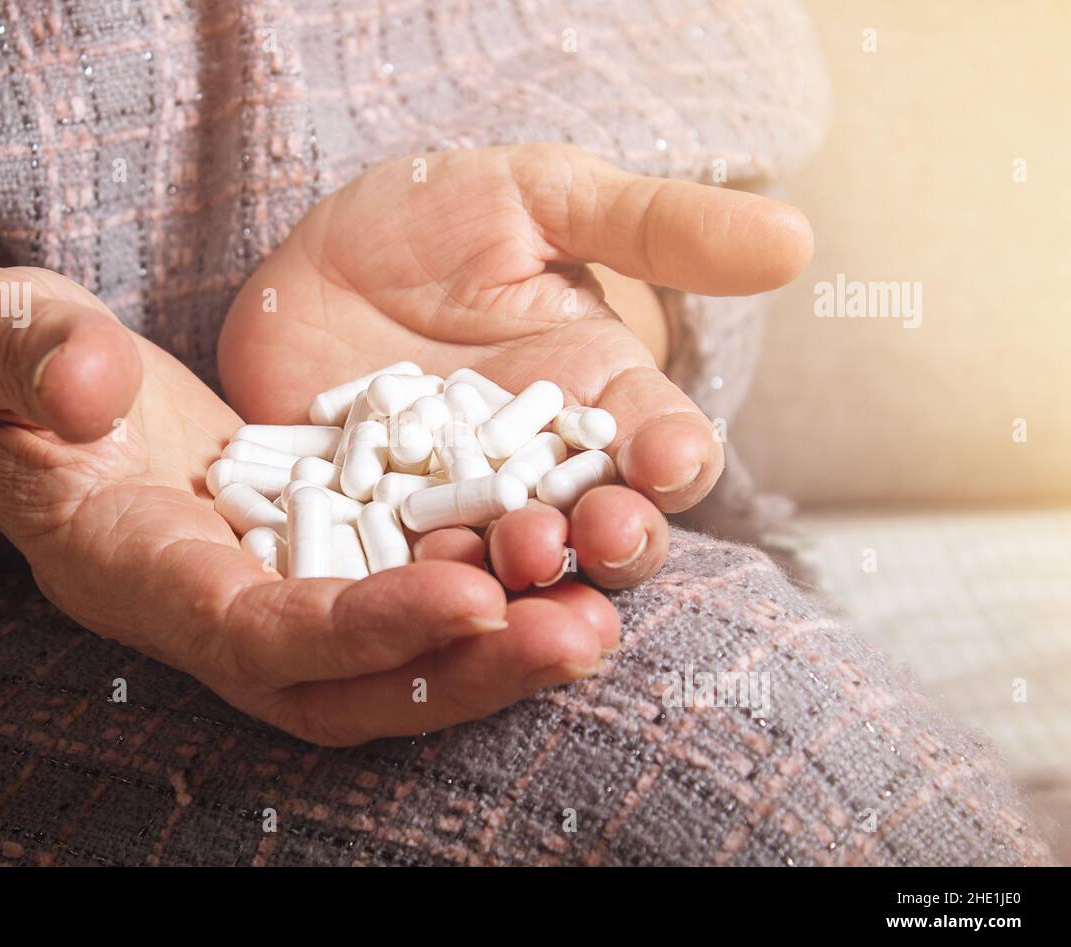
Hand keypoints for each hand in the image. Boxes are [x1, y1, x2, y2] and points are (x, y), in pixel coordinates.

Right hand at [0, 267, 605, 745]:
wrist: (35, 404)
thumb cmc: (0, 373)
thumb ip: (30, 357)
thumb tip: (93, 383)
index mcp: (133, 570)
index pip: (251, 631)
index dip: (359, 630)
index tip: (473, 597)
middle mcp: (209, 607)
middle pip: (341, 687)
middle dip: (459, 676)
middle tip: (579, 636)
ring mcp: (264, 593)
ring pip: (384, 667)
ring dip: (492, 656)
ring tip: (597, 618)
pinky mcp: (308, 559)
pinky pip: (398, 602)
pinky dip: (480, 600)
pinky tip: (559, 566)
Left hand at [220, 144, 811, 590]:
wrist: (309, 257)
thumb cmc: (433, 219)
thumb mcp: (539, 198)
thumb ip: (654, 226)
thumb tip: (795, 241)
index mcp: (601, 401)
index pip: (664, 448)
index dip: (674, 460)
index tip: (666, 460)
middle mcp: (541, 473)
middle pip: (601, 530)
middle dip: (612, 540)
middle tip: (598, 533)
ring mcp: (460, 512)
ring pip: (512, 570)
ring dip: (522, 577)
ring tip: (511, 560)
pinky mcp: (380, 534)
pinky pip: (404, 576)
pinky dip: (413, 590)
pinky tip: (410, 586)